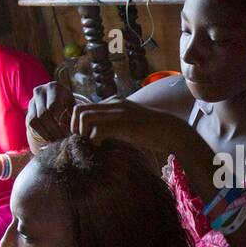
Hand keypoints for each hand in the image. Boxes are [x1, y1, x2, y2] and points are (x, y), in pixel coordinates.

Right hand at [25, 82, 74, 152]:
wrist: (54, 97)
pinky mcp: (29, 110)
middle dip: (54, 128)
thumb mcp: (72, 104)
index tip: (68, 131)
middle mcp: (40, 91)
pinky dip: (41, 132)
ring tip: (57, 139)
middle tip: (62, 138)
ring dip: (47, 132)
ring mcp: (33, 100)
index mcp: (54, 87)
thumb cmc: (67, 102)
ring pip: (36, 119)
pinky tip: (50, 138)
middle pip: (44, 113)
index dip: (60, 120)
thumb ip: (73, 113)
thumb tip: (73, 128)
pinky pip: (32, 123)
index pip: (53, 106)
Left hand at [71, 98, 187, 152]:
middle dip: (75, 127)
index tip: (83, 136)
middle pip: (79, 110)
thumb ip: (115, 123)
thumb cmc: (151, 131)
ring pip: (84, 117)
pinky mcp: (123, 124)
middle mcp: (113, 103)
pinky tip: (101, 145)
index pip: (84, 107)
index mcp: (114, 102)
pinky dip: (94, 138)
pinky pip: (97, 129)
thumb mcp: (128, 122)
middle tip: (82, 140)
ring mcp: (118, 112)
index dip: (77, 123)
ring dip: (83, 132)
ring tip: (92, 142)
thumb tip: (98, 134)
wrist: (170, 130)